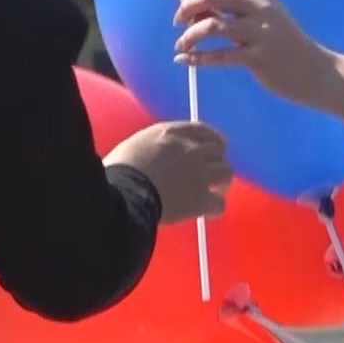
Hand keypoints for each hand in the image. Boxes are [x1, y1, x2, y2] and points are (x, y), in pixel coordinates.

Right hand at [104, 121, 233, 225]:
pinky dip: (215, 208)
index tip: (212, 147)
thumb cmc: (118, 171)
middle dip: (216, 161)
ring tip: (215, 192)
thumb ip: (151, 147)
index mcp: (171, 134)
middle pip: (218, 150)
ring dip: (221, 182)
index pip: (201, 130)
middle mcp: (190, 149)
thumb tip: (152, 156)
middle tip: (211, 174)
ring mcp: (199, 173)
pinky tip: (207, 213)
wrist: (125, 194)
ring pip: (226, 173)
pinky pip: (219, 203)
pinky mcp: (201, 199)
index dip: (210, 139)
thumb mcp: (133, 146)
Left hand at [161, 0, 343, 119]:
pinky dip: (198, 58)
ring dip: (189, 36)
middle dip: (186, 5)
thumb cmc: (283, 44)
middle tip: (176, 20)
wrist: (316, 71)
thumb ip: (232, 11)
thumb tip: (193, 10)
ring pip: (212, 25)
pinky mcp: (259, 57)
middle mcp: (259, 8)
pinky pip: (220, 56)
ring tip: (181, 46)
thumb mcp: (262, 19)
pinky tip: (186, 61)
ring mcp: (260, 32)